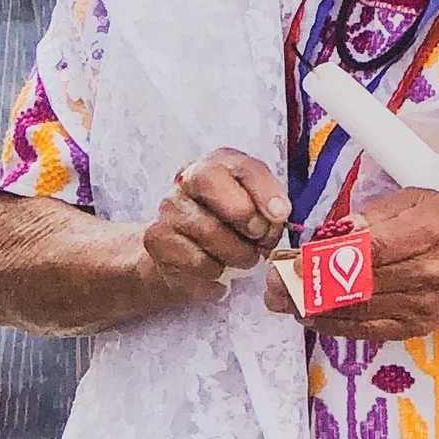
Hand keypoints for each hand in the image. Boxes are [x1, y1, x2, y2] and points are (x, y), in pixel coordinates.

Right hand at [141, 150, 291, 303]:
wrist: (181, 258)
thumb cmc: (228, 230)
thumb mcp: (255, 214)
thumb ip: (268, 210)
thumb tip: (278, 214)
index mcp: (220, 165)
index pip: (242, 165)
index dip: (264, 190)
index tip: (281, 214)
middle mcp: (190, 179)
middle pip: (212, 181)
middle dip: (244, 214)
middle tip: (260, 238)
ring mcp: (170, 208)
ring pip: (208, 229)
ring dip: (238, 253)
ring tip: (245, 259)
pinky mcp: (157, 239)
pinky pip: (197, 260)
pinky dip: (217, 273)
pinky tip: (219, 271)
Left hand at [262, 188, 438, 341]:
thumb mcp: (418, 200)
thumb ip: (376, 214)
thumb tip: (337, 231)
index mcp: (425, 232)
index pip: (369, 250)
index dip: (328, 259)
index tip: (294, 261)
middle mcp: (424, 272)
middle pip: (356, 284)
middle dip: (308, 286)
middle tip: (273, 284)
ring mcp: (419, 305)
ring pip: (356, 310)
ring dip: (312, 307)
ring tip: (280, 299)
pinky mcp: (413, 326)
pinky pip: (366, 328)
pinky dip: (333, 323)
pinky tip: (308, 315)